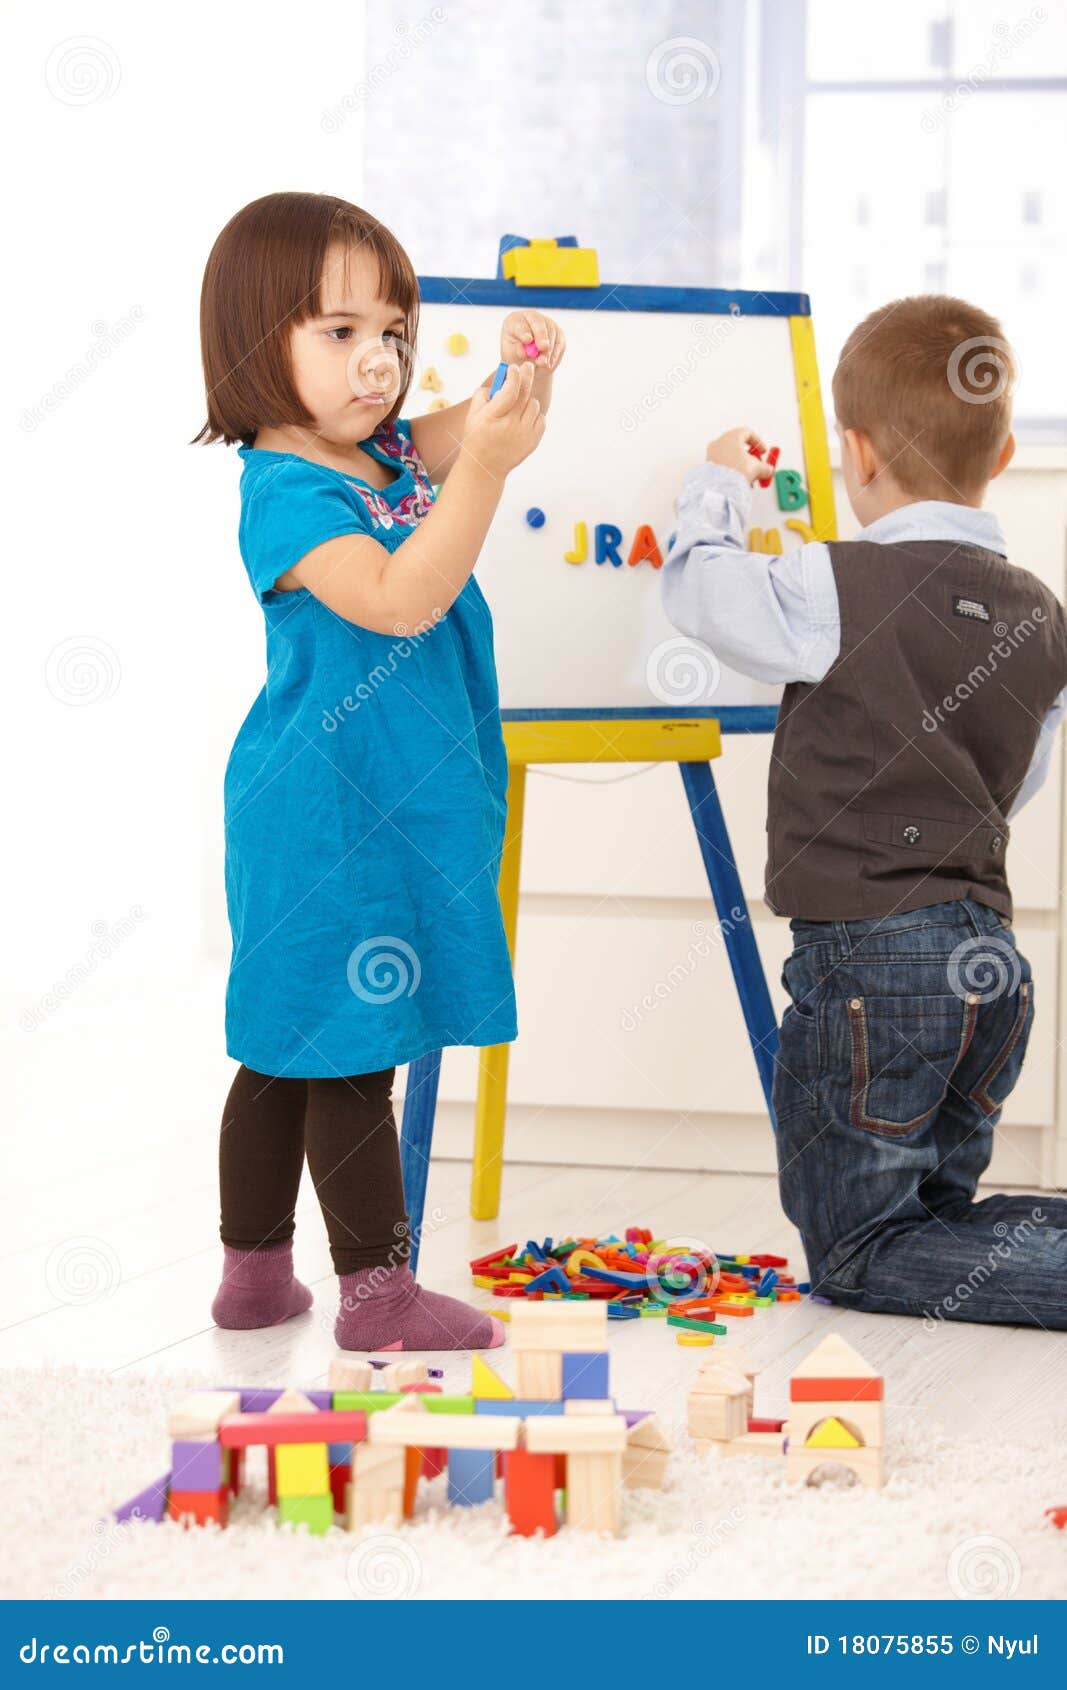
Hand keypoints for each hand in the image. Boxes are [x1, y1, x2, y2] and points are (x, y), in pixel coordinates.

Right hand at [462, 361, 545, 478]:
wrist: (485, 467)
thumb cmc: (477, 437)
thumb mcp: (472, 415)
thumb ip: (482, 395)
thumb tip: (500, 379)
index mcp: (492, 418)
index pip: (510, 390)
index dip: (514, 375)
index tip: (514, 367)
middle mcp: (509, 426)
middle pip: (525, 394)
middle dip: (526, 376)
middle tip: (527, 367)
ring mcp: (523, 435)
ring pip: (534, 404)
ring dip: (528, 399)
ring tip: (519, 403)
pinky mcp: (533, 441)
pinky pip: (541, 418)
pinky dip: (534, 414)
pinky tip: (524, 416)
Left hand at [500, 309, 565, 370]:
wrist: (528, 363)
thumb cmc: (516, 356)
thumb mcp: (512, 354)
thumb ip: (517, 350)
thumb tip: (525, 350)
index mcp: (515, 320)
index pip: (519, 322)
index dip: (524, 330)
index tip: (527, 340)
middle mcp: (532, 317)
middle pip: (538, 323)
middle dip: (541, 336)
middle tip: (542, 347)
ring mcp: (547, 324)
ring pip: (551, 333)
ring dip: (548, 349)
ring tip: (542, 363)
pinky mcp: (558, 334)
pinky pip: (559, 343)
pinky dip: (554, 354)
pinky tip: (548, 364)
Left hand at [705, 427, 766, 482]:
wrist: (719, 488)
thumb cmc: (734, 472)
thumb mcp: (756, 468)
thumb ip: (764, 467)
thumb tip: (768, 470)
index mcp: (731, 437)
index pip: (747, 433)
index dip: (758, 442)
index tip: (763, 452)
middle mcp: (719, 442)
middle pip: (738, 445)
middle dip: (750, 457)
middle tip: (757, 465)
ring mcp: (712, 454)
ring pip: (730, 457)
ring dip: (742, 466)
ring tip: (749, 477)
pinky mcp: (708, 466)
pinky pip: (723, 465)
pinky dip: (732, 470)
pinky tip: (739, 481)